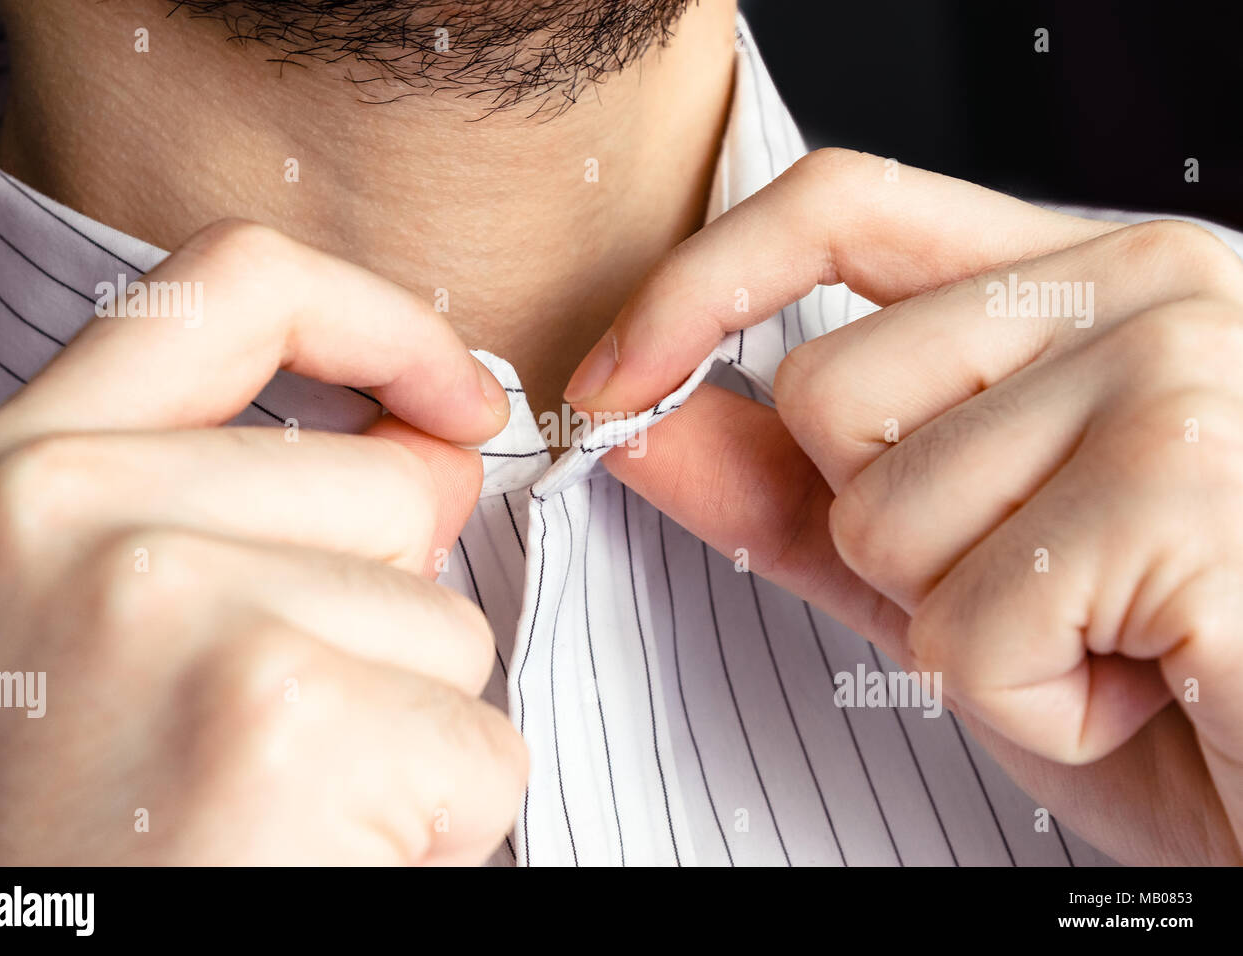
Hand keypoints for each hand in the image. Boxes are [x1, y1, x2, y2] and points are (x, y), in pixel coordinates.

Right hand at [0, 220, 525, 864]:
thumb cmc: (74, 829)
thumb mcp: (89, 624)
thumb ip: (241, 506)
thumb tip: (434, 449)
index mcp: (15, 478)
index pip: (233, 284)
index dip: (380, 320)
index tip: (455, 395)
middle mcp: (66, 518)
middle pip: (390, 491)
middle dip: (388, 618)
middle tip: (270, 736)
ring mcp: (170, 610)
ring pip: (448, 625)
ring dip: (404, 733)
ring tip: (273, 810)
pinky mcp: (282, 722)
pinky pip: (479, 745)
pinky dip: (437, 824)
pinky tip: (313, 859)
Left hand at [574, 149, 1242, 864]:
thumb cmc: (1166, 668)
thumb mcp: (955, 567)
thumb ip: (794, 486)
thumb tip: (644, 419)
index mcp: (1087, 282)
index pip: (842, 207)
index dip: (701, 284)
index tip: (614, 376)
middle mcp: (1144, 293)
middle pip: (829, 395)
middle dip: (887, 540)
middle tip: (1040, 584)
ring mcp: (1178, 380)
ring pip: (882, 519)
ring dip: (963, 633)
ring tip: (1108, 637)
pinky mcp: (1188, 495)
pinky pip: (966, 630)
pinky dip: (1029, 703)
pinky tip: (1145, 681)